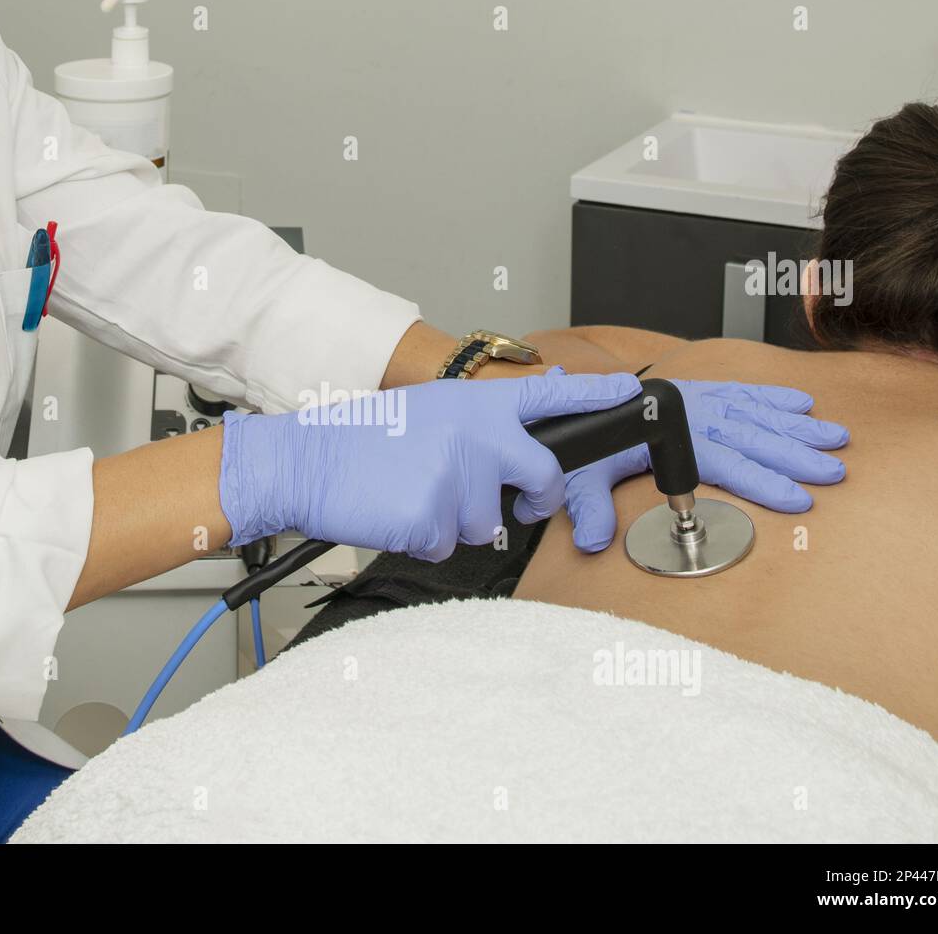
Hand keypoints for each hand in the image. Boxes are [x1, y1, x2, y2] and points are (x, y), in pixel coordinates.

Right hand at [219, 368, 640, 561]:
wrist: (305, 462)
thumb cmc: (362, 442)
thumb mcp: (428, 413)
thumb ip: (476, 423)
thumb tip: (519, 439)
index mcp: (473, 403)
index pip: (548, 393)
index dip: (594, 395)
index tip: (631, 393)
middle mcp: (474, 433)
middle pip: (543, 475)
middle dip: (538, 499)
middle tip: (523, 505)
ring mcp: (456, 475)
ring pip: (489, 523)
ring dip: (456, 521)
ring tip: (415, 495)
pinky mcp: (434, 516)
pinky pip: (448, 545)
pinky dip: (424, 539)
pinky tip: (397, 512)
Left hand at [564, 379, 849, 551]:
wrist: (579, 404)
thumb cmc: (587, 442)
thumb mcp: (580, 476)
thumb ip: (589, 508)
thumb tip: (592, 542)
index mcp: (669, 436)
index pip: (725, 463)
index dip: (762, 482)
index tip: (797, 499)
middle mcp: (690, 413)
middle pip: (751, 436)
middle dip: (795, 456)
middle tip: (834, 473)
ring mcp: (697, 398)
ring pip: (755, 413)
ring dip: (796, 428)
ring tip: (837, 439)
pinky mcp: (700, 390)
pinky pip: (742, 390)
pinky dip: (774, 397)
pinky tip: (803, 405)